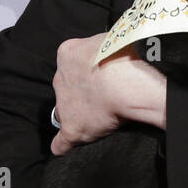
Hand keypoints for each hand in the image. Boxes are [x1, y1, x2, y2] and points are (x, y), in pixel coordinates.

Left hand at [51, 35, 166, 154]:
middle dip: (79, 93)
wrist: (126, 78)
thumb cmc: (124, 54)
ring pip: (64, 112)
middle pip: (66, 88)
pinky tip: (67, 149)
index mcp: (68, 53)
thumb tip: (118, 47)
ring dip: (76, 116)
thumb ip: (106, 48)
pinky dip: (65, 146)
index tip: (98, 78)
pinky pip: (62, 142)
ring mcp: (64, 104)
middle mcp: (61, 78)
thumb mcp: (112, 38)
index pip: (70, 66)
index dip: (85, 73)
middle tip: (101, 98)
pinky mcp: (72, 127)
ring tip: (95, 121)